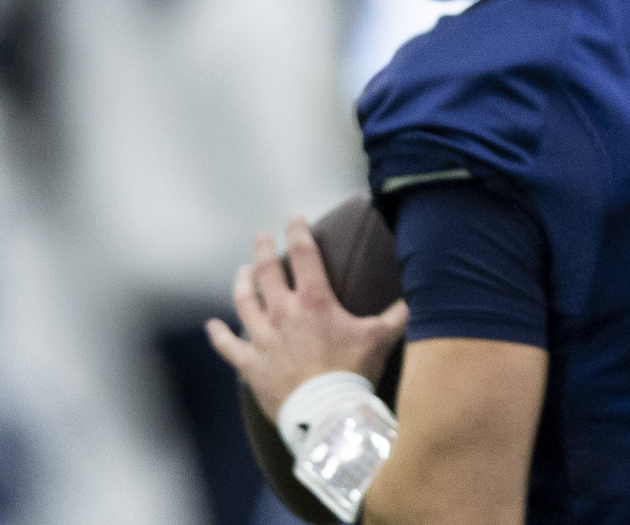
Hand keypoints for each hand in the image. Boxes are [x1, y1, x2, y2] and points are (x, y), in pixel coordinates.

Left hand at [205, 216, 408, 420]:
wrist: (324, 413)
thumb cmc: (352, 372)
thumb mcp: (381, 338)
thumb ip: (396, 315)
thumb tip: (416, 299)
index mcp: (315, 301)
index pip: (305, 255)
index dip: (299, 231)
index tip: (294, 217)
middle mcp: (284, 313)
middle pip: (267, 272)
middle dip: (264, 249)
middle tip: (261, 236)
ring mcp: (263, 338)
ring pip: (244, 302)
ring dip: (242, 283)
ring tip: (242, 271)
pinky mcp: (250, 364)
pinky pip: (228, 346)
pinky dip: (219, 334)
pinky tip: (212, 325)